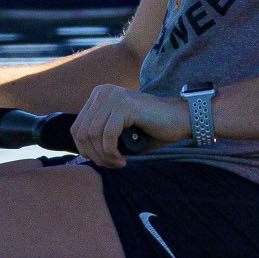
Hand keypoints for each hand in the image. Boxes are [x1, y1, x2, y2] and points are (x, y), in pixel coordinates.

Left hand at [70, 85, 190, 168]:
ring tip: (118, 163)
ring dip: (104, 156)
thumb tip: (81, 155)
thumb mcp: (118, 131)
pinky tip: (123, 160)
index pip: (77, 128)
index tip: (103, 161)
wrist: (181, 119)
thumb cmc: (151, 129)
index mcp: (98, 96)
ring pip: (93, 135)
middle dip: (95, 155)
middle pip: (82, 132)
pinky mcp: (124, 105)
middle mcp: (102, 92)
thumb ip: (99, 137)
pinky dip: (112, 152)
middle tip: (112, 165)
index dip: (86, 150)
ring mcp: (113, 96)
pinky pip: (107, 135)